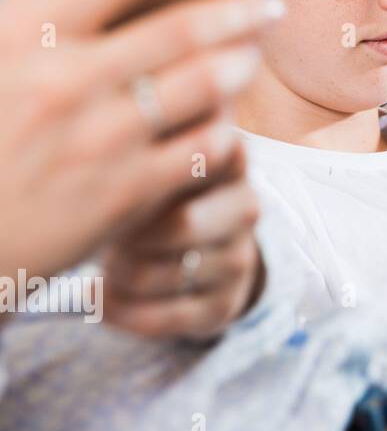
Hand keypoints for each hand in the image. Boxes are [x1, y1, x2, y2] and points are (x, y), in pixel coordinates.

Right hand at [0, 0, 282, 283]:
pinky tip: (227, 121)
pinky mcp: (125, 194)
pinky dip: (222, 129)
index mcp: (22, 32)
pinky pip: (201, 148)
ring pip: (202, 86)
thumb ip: (55, 20)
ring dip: (239, 65)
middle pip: (180, 29)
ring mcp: (97, 139)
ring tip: (251, 55)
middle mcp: (63, 80)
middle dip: (238, 11)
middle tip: (269, 3)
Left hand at [101, 140, 263, 340]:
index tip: (106, 178)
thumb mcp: (166, 151)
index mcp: (229, 159)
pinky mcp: (223, 306)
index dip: (138, 178)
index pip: (188, 162)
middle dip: (127, 233)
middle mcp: (244, 208)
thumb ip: (149, 135)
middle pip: (179, 225)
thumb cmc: (169, 188)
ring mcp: (238, 260)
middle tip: (104, 229)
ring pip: (157, 275)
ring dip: (115, 274)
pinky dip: (117, 310)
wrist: (210, 243)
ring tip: (104, 260)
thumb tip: (111, 112)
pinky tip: (98, 294)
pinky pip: (160, 318)